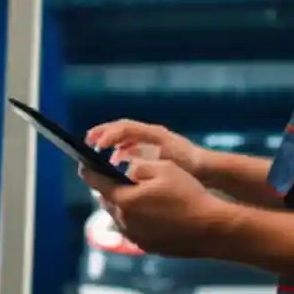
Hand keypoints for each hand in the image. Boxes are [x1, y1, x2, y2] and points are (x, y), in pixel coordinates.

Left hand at [79, 159, 226, 258]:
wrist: (211, 228)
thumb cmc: (188, 195)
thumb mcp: (163, 168)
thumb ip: (138, 166)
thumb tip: (125, 169)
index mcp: (124, 200)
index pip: (96, 183)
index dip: (88, 171)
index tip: (83, 164)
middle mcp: (124, 221)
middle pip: (107, 201)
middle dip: (107, 188)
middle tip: (111, 177)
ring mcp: (135, 237)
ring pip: (119, 216)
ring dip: (122, 204)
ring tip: (131, 194)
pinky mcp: (146, 246)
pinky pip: (133, 228)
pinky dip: (135, 218)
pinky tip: (148, 211)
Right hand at [85, 119, 208, 178]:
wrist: (206, 167)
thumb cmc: (189, 165)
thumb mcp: (168, 164)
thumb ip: (147, 164)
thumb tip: (125, 167)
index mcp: (153, 133)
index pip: (125, 128)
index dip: (109, 134)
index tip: (97, 145)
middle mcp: (150, 132)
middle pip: (120, 127)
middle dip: (102, 133)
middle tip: (88, 143)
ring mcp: (151, 138)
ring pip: (123, 134)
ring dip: (109, 140)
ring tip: (96, 151)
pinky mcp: (152, 147)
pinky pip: (130, 142)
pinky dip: (119, 149)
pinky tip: (115, 161)